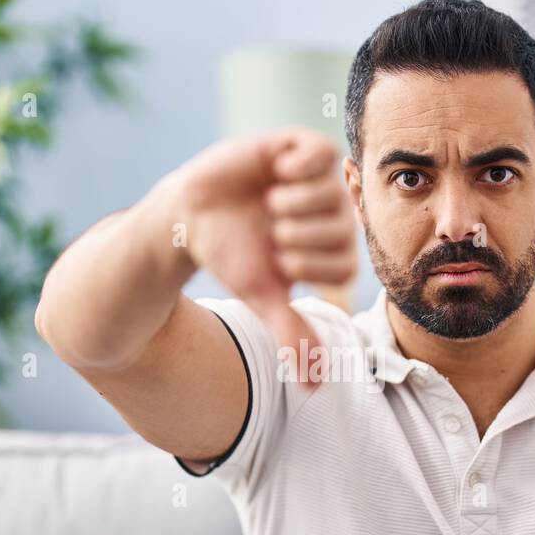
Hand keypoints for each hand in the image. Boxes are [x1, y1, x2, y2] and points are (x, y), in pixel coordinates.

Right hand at [169, 126, 357, 380]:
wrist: (189, 217)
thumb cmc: (229, 257)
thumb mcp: (263, 297)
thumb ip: (292, 334)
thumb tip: (312, 387)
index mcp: (330, 251)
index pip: (345, 265)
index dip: (305, 265)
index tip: (276, 260)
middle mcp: (330, 215)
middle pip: (340, 230)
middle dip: (295, 236)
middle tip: (268, 229)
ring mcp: (316, 180)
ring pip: (331, 194)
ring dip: (292, 205)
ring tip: (268, 201)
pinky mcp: (298, 147)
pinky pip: (323, 152)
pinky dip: (299, 167)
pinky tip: (276, 173)